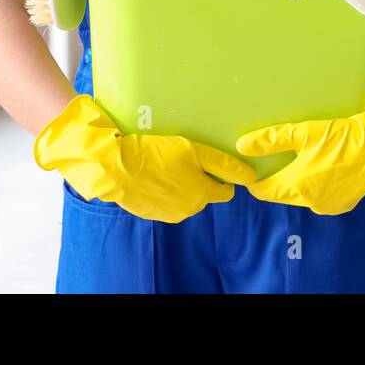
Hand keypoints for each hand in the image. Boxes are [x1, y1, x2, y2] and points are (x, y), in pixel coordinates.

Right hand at [34, 95, 255, 223]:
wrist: (115, 168)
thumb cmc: (157, 155)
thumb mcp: (195, 152)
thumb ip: (224, 165)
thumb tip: (249, 177)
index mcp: (203, 194)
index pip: (226, 192)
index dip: (223, 177)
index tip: (213, 164)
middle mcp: (189, 209)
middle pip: (204, 194)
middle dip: (200, 179)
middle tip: (185, 159)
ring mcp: (168, 213)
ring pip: (184, 197)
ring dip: (180, 184)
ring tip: (166, 164)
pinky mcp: (150, 212)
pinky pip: (165, 200)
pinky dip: (163, 189)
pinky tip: (153, 173)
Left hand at [236, 63, 364, 215]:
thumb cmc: (342, 137)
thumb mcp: (304, 132)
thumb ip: (272, 139)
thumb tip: (243, 146)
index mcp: (295, 186)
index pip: (264, 191)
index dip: (256, 182)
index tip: (253, 172)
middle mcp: (309, 201)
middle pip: (284, 194)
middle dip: (280, 180)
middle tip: (280, 161)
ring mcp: (328, 205)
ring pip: (305, 196)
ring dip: (302, 184)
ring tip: (307, 162)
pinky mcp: (346, 204)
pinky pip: (324, 197)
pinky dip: (321, 186)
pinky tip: (328, 169)